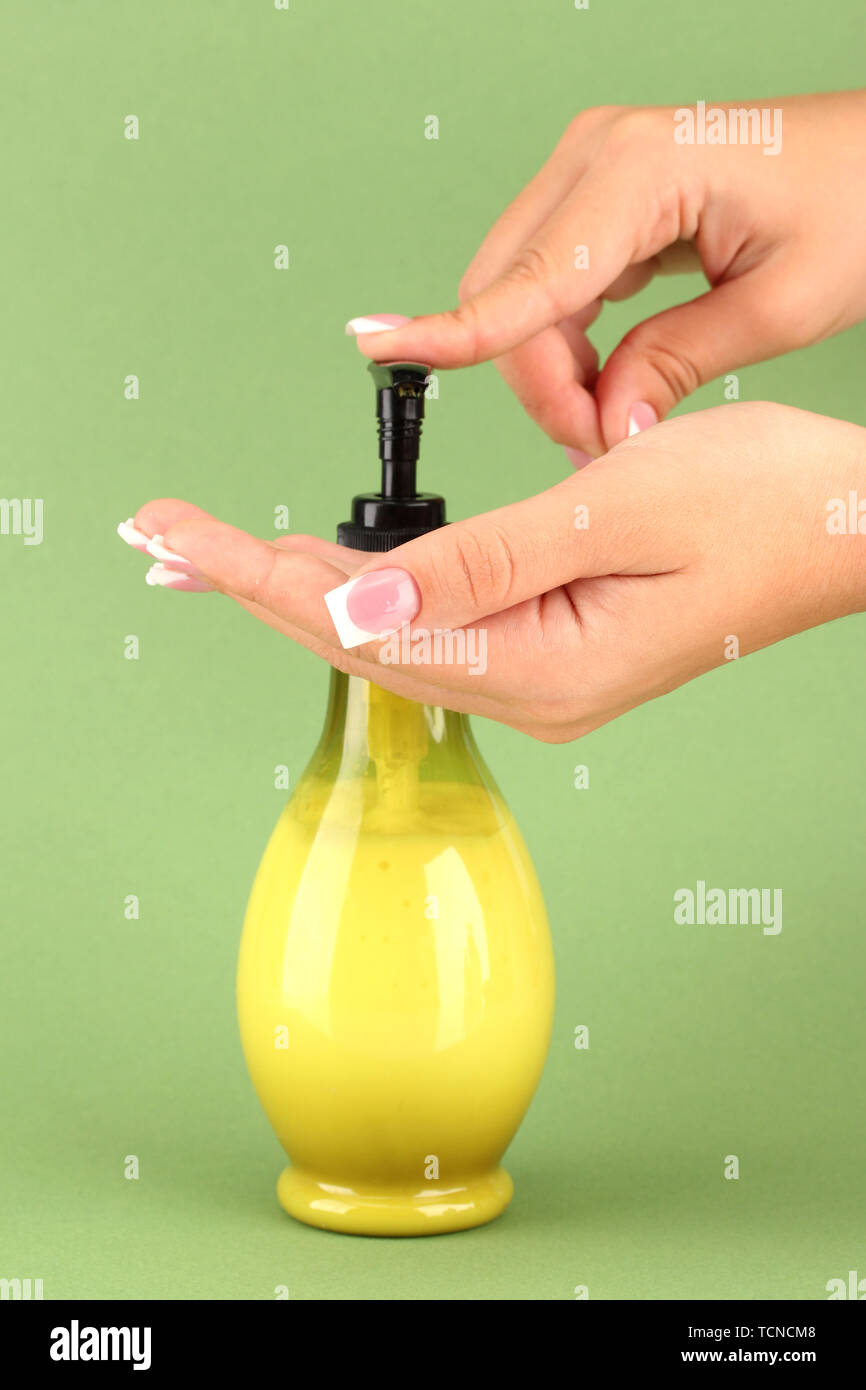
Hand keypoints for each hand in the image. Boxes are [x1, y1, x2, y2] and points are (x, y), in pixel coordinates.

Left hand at [125, 404, 865, 741]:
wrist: (852, 528)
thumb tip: (355, 599)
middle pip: (362, 635)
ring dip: (301, 587)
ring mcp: (543, 673)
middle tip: (161, 540)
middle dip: (253, 584)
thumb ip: (482, 564)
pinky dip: (370, 589)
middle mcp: (531, 686)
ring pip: (393, 631)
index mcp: (542, 665)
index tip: (174, 539)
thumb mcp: (617, 514)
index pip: (363, 622)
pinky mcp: (556, 647)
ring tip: (214, 553)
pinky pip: (438, 623)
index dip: (256, 576)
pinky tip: (328, 574)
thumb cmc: (764, 507)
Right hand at [345, 93, 865, 461]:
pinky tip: (607, 380)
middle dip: (534, 382)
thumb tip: (608, 426)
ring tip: (616, 417)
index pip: (527, 276)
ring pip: (516, 294)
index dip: (455, 330)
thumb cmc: (859, 207)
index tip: (381, 349)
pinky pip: (546, 284)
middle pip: (504, 291)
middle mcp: (600, 157)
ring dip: (548, 370)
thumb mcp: (782, 305)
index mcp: (642, 168)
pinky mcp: (600, 198)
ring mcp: (594, 173)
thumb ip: (677, 366)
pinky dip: (562, 344)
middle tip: (599, 443)